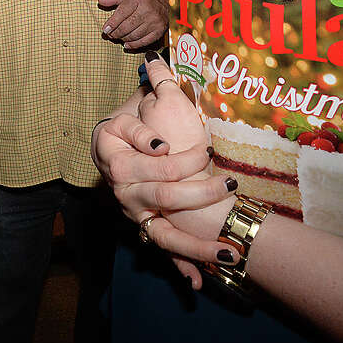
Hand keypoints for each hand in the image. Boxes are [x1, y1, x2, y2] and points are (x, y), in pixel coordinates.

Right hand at [93, 54, 238, 284]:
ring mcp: (136, 213)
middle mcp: (125, 189)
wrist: (112, 154)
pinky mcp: (148, 228)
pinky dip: (182, 268)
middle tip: (229, 181)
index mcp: (120, 156)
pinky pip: (164, 251)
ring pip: (165, 234)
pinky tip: (199, 284)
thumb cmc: (133, 128)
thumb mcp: (143, 104)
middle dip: (198, 191)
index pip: (146, 156)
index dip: (165, 152)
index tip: (189, 148)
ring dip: (198, 247)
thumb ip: (157, 84)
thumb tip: (161, 58)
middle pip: (162, 195)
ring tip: (230, 250)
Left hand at [98, 0, 168, 49]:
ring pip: (134, 35)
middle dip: (115, 33)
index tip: (105, 29)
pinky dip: (134, 45)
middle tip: (109, 35)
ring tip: (118, 37)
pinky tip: (127, 44)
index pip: (121, 14)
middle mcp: (147, 10)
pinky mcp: (159, 30)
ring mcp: (154, 21)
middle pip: (126, 26)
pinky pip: (144, 41)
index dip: (111, 24)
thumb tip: (100, 1)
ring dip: (123, 38)